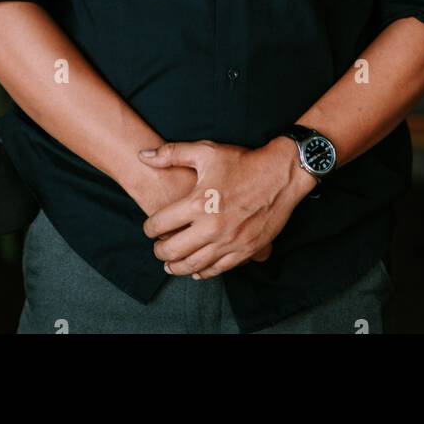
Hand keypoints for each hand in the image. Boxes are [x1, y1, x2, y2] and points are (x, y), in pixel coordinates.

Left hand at [137, 137, 314, 278]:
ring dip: (176, 267)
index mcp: (197, 203)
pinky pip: (217, 270)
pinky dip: (202, 272)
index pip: (160, 225)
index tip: (149, 228)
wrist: (280, 174)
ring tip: (169, 263)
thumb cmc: (242, 162)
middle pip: (172, 250)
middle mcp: (211, 227)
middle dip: (159, 250)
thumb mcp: (206, 151)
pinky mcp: (244, 251)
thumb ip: (171, 154)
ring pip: (193, 265)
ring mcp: (228, 242)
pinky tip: (195, 270)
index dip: (149, 228)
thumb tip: (143, 156)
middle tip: (157, 247)